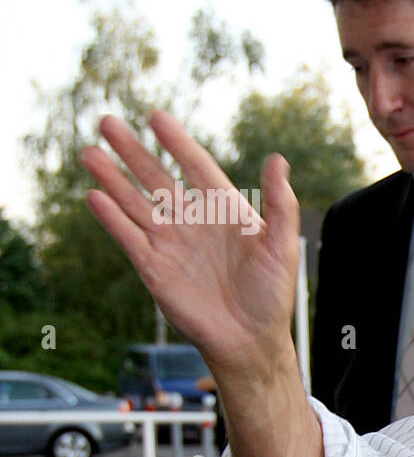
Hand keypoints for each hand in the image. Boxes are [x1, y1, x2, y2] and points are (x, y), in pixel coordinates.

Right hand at [79, 110, 299, 375]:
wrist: (250, 340)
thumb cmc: (272, 294)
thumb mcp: (282, 246)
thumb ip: (281, 203)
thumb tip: (278, 159)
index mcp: (225, 212)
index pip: (196, 167)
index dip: (176, 143)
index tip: (156, 117)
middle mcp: (194, 223)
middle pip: (156, 179)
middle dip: (132, 152)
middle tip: (107, 122)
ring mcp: (171, 244)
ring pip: (135, 203)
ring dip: (112, 178)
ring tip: (89, 153)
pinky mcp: (154, 269)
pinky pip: (128, 237)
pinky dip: (111, 217)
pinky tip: (94, 195)